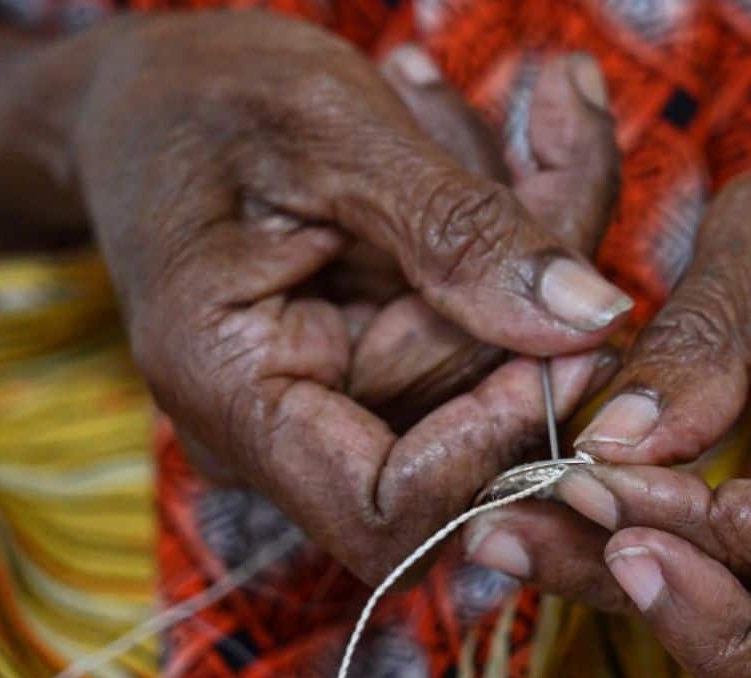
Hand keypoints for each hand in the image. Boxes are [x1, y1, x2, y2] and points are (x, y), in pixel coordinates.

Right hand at [71, 11, 627, 583]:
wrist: (156, 96)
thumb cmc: (210, 98)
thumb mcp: (331, 130)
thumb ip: (458, 230)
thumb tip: (593, 320)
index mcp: (228, 389)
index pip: (388, 509)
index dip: (496, 443)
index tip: (574, 335)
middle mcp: (281, 426)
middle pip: (468, 422)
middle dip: (535, 279)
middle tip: (557, 110)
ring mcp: (334, 401)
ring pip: (497, 366)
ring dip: (536, 229)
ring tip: (511, 102)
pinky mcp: (381, 363)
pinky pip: (490, 330)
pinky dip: (526, 234)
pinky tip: (520, 131)